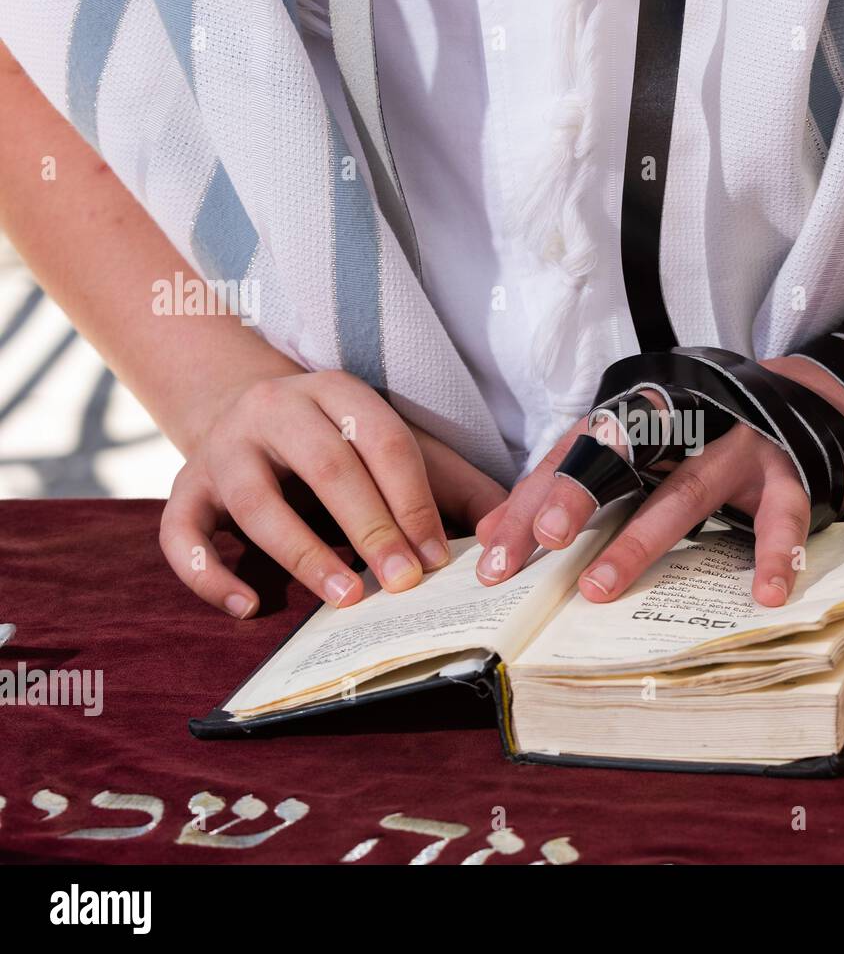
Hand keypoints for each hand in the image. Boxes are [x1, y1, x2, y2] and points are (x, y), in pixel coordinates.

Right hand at [159, 370, 507, 617]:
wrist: (247, 415)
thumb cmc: (340, 445)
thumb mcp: (398, 449)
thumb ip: (454, 486)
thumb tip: (506, 536)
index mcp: (336, 392)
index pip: (382, 440)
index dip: (413, 500)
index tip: (435, 560)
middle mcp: (275, 409)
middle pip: (324, 466)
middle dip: (368, 528)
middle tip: (401, 583)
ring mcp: (223, 447)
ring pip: (255, 502)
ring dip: (303, 555)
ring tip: (344, 600)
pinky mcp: (185, 488)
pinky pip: (180, 533)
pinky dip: (208, 575)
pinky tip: (248, 608)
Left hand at [474, 355, 843, 606]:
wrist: (781, 409)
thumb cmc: (687, 447)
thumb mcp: (625, 460)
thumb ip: (561, 489)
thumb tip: (489, 531)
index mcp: (632, 425)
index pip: (570, 457)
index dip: (533, 502)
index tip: (498, 555)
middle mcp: (680, 428)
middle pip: (620, 457)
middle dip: (577, 492)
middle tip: (545, 538)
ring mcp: (733, 449)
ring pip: (686, 490)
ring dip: (641, 540)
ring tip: (601, 587)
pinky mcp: (782, 475)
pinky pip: (780, 516)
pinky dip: (776, 555)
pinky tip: (766, 593)